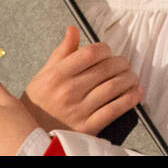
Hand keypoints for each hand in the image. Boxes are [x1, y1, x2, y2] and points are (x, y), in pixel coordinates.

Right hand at [20, 26, 143, 135]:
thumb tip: (73, 30)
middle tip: (124, 64)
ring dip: (129, 79)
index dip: (105, 49)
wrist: (31, 137)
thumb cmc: (38, 104)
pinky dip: (130, 99)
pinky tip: (135, 93)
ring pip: (114, 87)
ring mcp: (79, 110)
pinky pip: (115, 110)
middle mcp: (68, 91)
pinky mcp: (88, 128)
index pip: (91, 53)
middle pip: (107, 68)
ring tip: (131, 77)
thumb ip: (61, 52)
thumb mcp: (43, 75)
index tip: (107, 52)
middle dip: (121, 63)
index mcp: (57, 76)